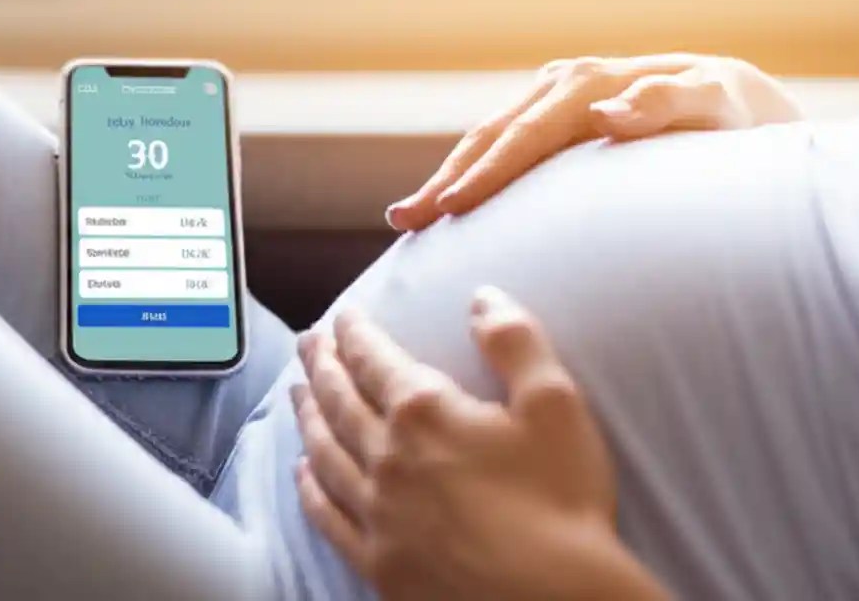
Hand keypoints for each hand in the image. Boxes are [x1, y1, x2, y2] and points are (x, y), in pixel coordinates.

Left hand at [292, 288, 668, 600]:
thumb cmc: (562, 501)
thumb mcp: (554, 404)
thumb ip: (515, 341)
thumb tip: (481, 296)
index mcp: (424, 413)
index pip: (373, 359)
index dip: (354, 332)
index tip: (342, 316)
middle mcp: (386, 457)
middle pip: (338, 400)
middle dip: (320, 365)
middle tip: (306, 342)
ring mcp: (376, 512)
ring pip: (325, 453)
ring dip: (308, 417)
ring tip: (296, 394)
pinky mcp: (377, 561)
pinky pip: (328, 517)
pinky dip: (309, 489)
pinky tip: (302, 473)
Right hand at [386, 54, 802, 229]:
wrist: (737, 103)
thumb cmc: (731, 115)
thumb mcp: (717, 105)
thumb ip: (669, 104)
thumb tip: (606, 113)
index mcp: (589, 83)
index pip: (525, 135)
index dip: (486, 172)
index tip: (451, 208)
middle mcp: (561, 84)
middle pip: (491, 137)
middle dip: (446, 180)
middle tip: (405, 222)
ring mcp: (550, 100)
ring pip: (486, 141)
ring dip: (447, 179)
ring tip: (407, 219)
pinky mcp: (548, 119)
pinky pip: (500, 147)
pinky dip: (469, 175)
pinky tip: (446, 205)